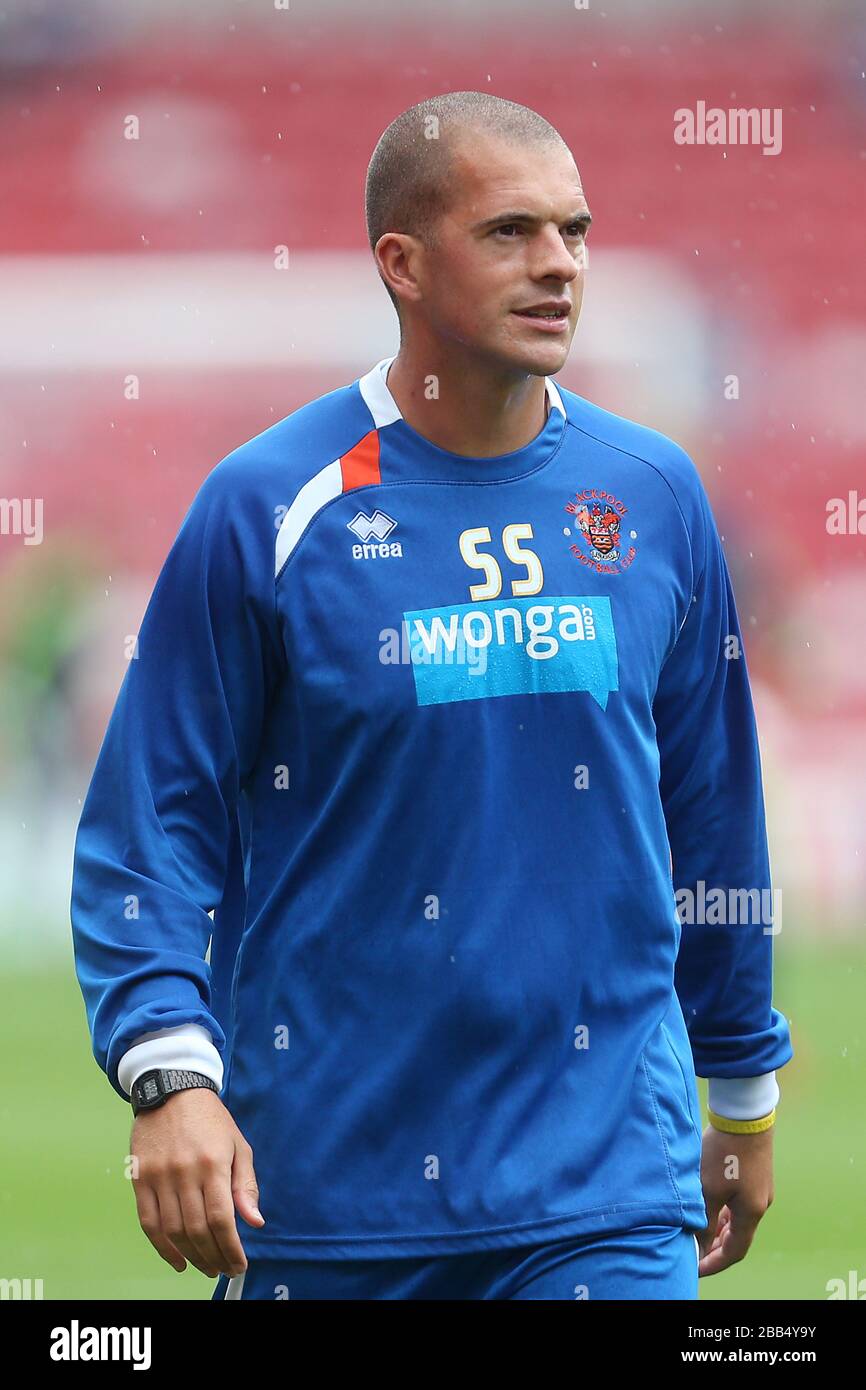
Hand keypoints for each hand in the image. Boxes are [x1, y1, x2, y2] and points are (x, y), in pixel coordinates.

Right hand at [130, 1088, 263, 1277]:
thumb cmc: (211, 1119)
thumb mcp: (238, 1145)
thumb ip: (246, 1185)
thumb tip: (254, 1222)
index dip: (231, 1249)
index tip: (238, 1264)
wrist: (172, 1089)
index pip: (222, 1219)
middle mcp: (185, 1172)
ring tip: (205, 1267)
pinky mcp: (141, 1178)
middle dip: (213, 1257)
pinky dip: (161, 1248)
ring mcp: (159, 1176)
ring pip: (173, 1231)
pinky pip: (149, 1222)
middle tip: (223, 1270)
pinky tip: (177, 1260)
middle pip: (197, 1230)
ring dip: (190, 1256)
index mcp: (213, 1163)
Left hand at [696, 1122, 773, 1275]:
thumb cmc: (725, 1153)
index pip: (734, 1251)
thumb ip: (703, 1221)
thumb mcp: (708, 1189)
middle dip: (715, 1247)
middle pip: (738, 1236)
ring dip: (718, 1227)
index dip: (714, 1262)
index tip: (696, 1268)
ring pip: (737, 1218)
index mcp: (751, 1212)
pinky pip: (738, 1203)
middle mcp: (760, 1204)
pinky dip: (724, 1211)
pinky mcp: (755, 1174)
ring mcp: (759, 1188)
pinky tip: (709, 1204)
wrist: (745, 1115)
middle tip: (693, 1251)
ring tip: (697, 1229)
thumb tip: (697, 1248)